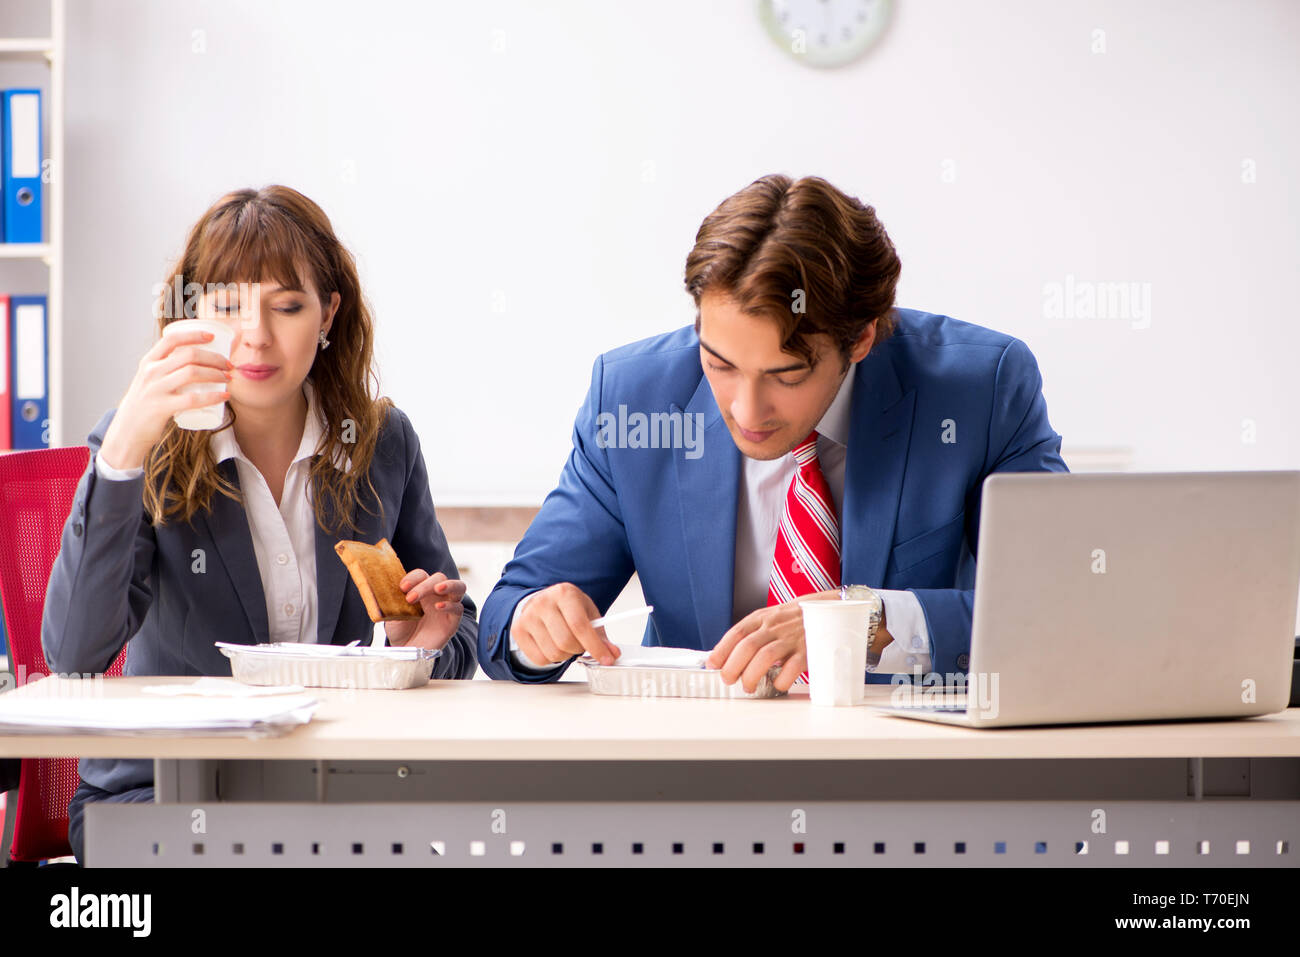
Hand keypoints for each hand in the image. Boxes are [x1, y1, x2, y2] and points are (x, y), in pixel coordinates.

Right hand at [100, 329, 233, 469]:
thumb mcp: (149, 381)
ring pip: (192, 373)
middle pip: (189, 355)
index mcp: (148, 362)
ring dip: (216, 374)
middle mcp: (151, 372)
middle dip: (214, 357)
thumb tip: (195, 361)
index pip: (171, 339)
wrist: (127, 432)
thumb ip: (165, 370)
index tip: (212, 337)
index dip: (194, 334)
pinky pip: (193, 399)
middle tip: (228, 365)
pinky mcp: (162, 407)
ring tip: (228, 378)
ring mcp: (155, 389)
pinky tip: (224, 396)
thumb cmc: (144, 405)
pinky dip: (213, 396)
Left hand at [384, 570, 466, 649]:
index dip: (413, 578)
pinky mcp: (452, 621)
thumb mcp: (392, 614)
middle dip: (425, 585)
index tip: (402, 588)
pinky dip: (450, 605)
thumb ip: (393, 601)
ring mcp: (446, 607)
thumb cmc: (400, 631)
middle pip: (439, 578)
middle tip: (411, 598)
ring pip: (459, 587)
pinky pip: (458, 608)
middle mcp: (436, 596)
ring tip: (438, 588)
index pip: (421, 575)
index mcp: (421, 590)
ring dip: (449, 584)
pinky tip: (438, 607)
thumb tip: (388, 588)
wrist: (405, 652)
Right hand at [512, 582, 620, 665]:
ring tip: (565, 643)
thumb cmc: (567, 608)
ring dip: (565, 655)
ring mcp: (528, 616)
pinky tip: (552, 645)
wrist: (542, 601)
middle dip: (579, 649)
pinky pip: (539, 659)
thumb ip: (601, 635)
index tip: (606, 659)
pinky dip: (550, 659)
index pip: (580, 625)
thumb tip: (612, 653)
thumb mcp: (588, 613)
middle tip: (580, 644)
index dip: (595, 646)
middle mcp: (543, 602)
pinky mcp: (518, 630)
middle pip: (566, 641)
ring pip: (553, 653)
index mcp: (564, 593)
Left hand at [706, 590, 895, 692]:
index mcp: (764, 617)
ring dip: (751, 675)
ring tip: (748, 687)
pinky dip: (781, 680)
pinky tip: (778, 685)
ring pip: (765, 657)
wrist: (838, 608)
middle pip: (747, 646)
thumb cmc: (801, 618)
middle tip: (729, 680)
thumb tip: (730, 656)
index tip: (713, 665)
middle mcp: (776, 626)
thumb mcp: (775, 618)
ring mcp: (793, 638)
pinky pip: (792, 668)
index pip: (737, 632)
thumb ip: (755, 633)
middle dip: (733, 666)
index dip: (722, 649)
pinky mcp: (810, 650)